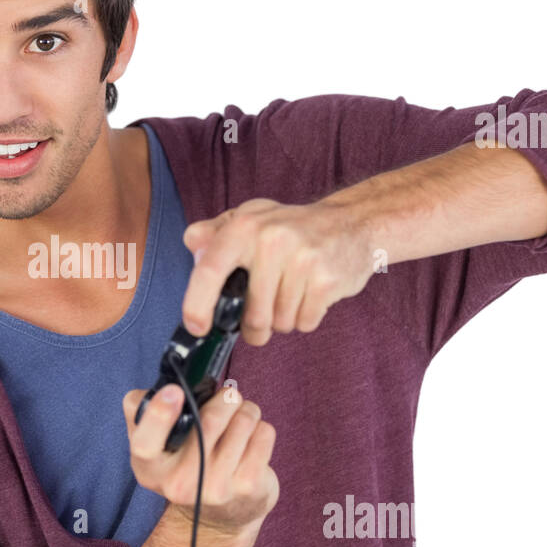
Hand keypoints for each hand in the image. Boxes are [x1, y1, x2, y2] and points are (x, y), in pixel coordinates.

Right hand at [122, 382, 278, 535]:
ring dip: (246, 410)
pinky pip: (264, 433)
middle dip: (225, 398)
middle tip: (227, 399)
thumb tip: (165, 387)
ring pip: (243, 421)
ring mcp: (216, 489)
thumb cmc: (186, 466)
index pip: (144, 443)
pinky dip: (261, 428)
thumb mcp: (155, 446)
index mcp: (149, 469)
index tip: (175, 391)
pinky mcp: (249, 487)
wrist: (219, 518)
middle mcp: (179, 484)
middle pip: (209, 419)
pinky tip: (251, 442)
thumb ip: (145, 412)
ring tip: (240, 420)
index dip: (159, 414)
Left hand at [181, 197, 375, 344]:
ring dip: (283, 321)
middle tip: (262, 315)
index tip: (197, 328)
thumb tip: (193, 245)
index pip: (210, 269)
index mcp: (244, 226)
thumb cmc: (293, 228)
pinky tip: (311, 295)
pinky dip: (305, 319)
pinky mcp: (327, 280)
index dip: (197, 304)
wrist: (352, 223)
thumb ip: (216, 231)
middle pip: (251, 315)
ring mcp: (302, 259)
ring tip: (292, 295)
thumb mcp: (251, 218)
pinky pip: (305, 323)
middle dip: (255, 327)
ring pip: (279, 323)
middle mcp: (271, 240)